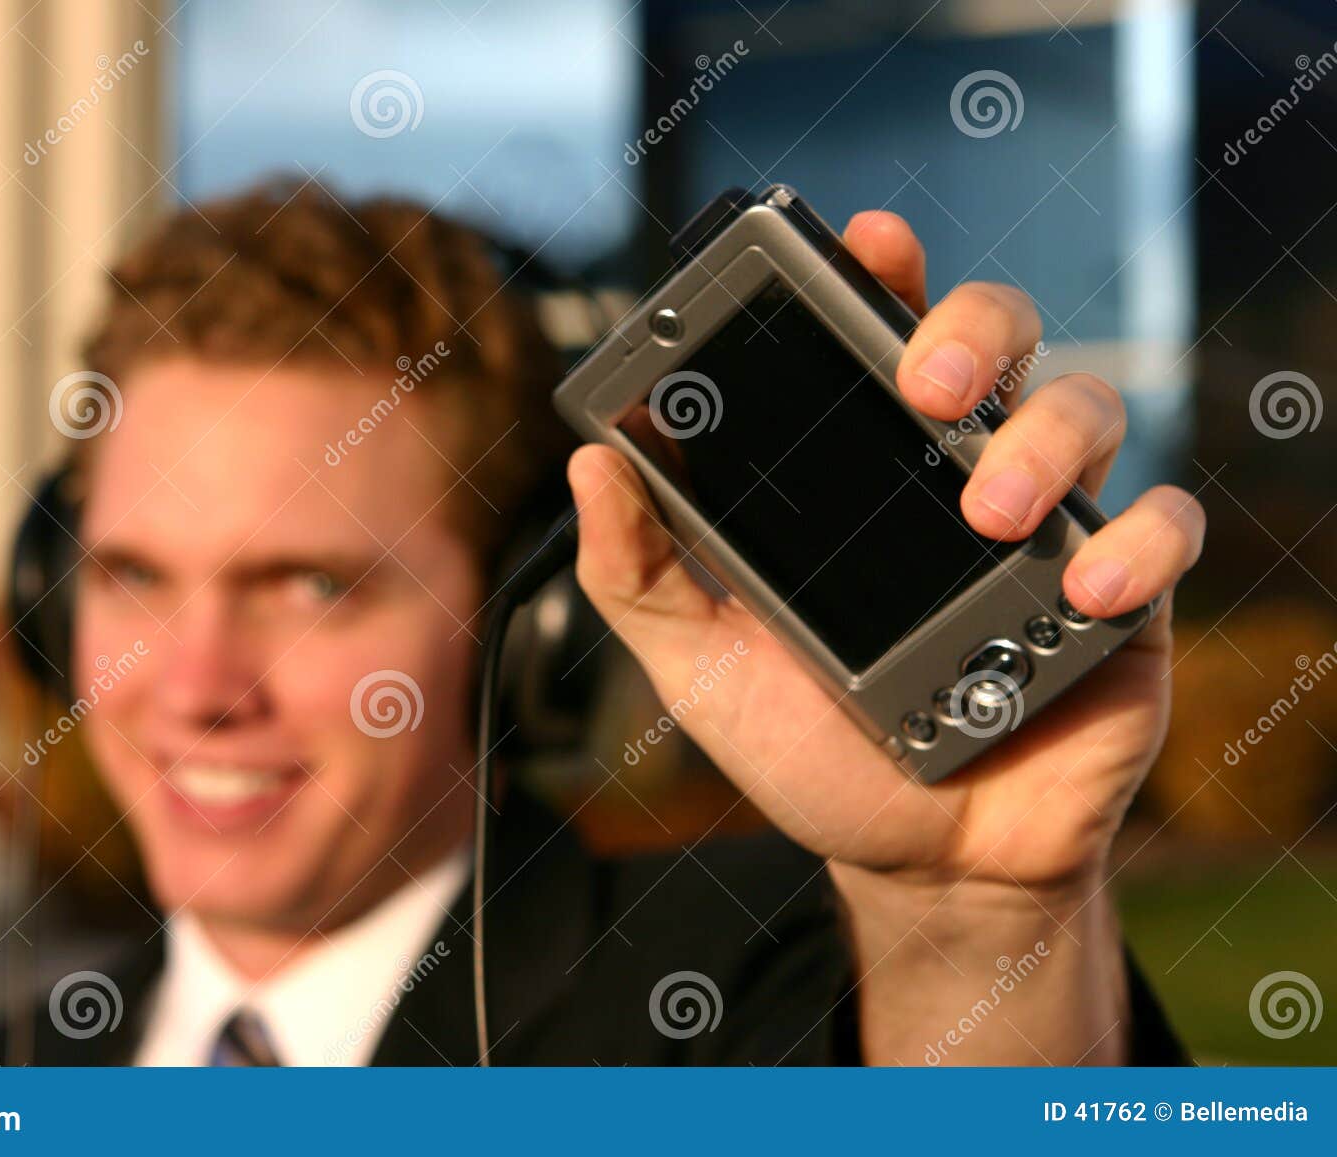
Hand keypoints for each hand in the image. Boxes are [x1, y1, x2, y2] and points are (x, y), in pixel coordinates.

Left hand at [565, 210, 1205, 894]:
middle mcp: (959, 472)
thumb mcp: (700, 662)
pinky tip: (1083, 588)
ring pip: (1087, 408)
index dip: (882, 271)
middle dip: (971, 331)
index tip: (867, 241)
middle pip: (998, 338)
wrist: (912, 862)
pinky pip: (1166, 528)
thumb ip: (639, 571)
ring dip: (1040, 441)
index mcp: (861, 468)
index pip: (880, 332)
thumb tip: (590, 462)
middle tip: (925, 386)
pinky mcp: (1121, 596)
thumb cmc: (806, 750)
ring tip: (989, 515)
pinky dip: (1137, 542)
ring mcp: (1048, 525)